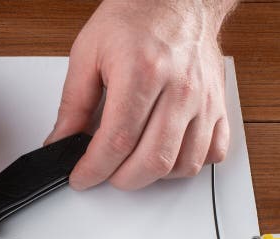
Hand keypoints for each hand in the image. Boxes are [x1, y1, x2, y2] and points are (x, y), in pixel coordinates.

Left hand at [47, 0, 232, 190]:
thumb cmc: (135, 17)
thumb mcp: (88, 53)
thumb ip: (72, 104)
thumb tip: (61, 141)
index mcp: (142, 72)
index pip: (117, 141)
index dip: (94, 169)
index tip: (81, 177)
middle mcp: (179, 88)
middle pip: (152, 161)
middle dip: (121, 179)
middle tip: (104, 172)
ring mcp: (204, 99)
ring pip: (184, 164)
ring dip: (153, 176)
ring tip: (132, 163)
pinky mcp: (219, 105)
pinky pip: (213, 153)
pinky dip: (188, 163)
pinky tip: (166, 152)